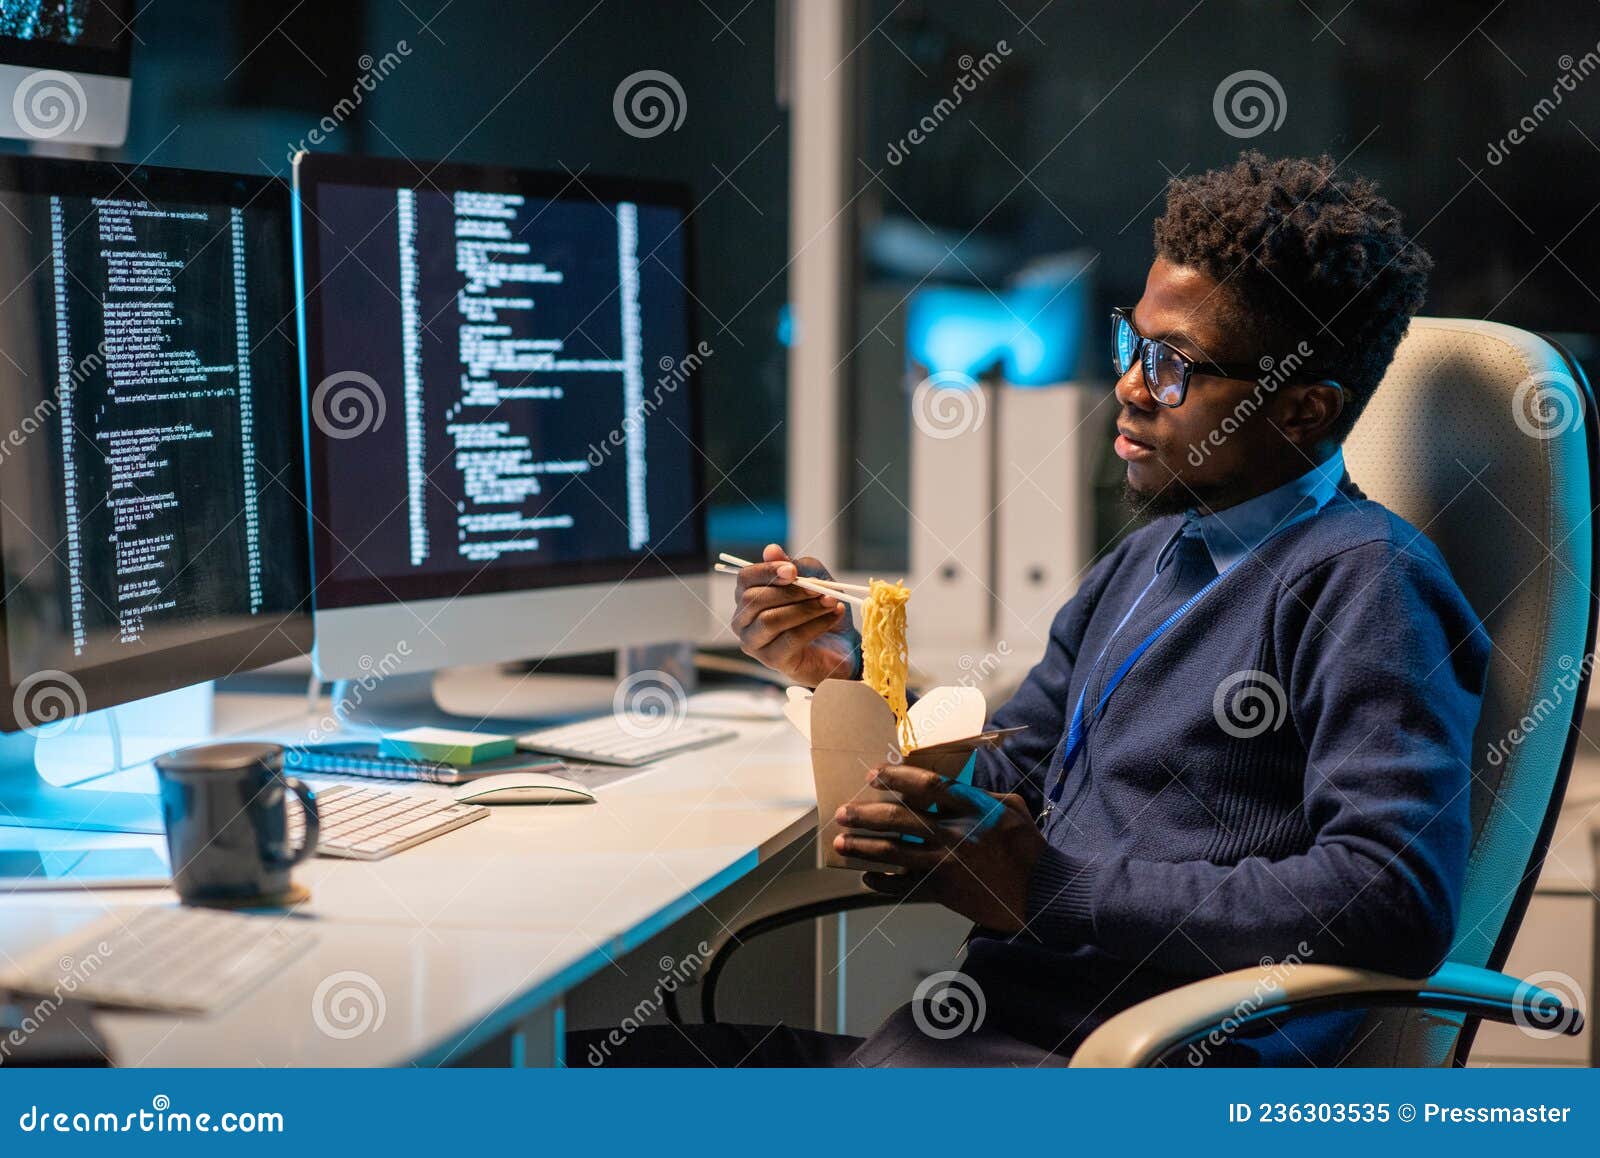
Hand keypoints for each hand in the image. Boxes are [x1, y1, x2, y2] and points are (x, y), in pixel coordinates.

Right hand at [732, 543, 859, 686]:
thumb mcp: (813, 580)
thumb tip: (771, 549)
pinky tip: (833, 616)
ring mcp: (755, 643)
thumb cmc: (820, 610)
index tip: (793, 571)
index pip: (745, 579)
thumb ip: (795, 565)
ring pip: (770, 620)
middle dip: (790, 591)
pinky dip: (816, 625)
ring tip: (830, 602)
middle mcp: (743, 621)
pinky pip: (790, 639)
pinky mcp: (772, 660)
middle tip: (818, 589)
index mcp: (748, 597)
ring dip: (805, 608)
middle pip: (754, 599)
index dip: (767, 571)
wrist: (840, 645)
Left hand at [833, 764, 1046, 933]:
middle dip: (866, 814)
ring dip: (863, 847)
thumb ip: (978, 796)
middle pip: (899, 820)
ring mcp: (947, 864)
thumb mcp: (1010, 809)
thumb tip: (950, 785)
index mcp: (972, 809)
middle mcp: (955, 834)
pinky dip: (883, 883)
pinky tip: (866, 878)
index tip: (874, 774)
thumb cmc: (1029, 847)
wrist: (1041, 892)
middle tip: (842, 811)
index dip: (896, 778)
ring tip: (840, 842)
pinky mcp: (944, 891)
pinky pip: (905, 887)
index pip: (926, 786)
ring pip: (894, 853)